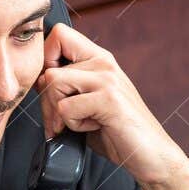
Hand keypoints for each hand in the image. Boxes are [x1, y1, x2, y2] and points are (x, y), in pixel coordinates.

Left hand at [34, 22, 188, 189]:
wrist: (150, 154)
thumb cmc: (116, 131)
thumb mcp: (87, 103)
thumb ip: (67, 88)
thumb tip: (37, 81)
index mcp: (99, 59)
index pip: (58, 35)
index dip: (45, 60)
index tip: (52, 88)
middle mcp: (104, 63)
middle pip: (48, 70)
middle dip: (46, 103)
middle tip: (62, 123)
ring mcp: (107, 79)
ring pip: (53, 85)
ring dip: (58, 114)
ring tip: (81, 123)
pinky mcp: (108, 99)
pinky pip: (65, 107)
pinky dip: (73, 125)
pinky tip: (93, 127)